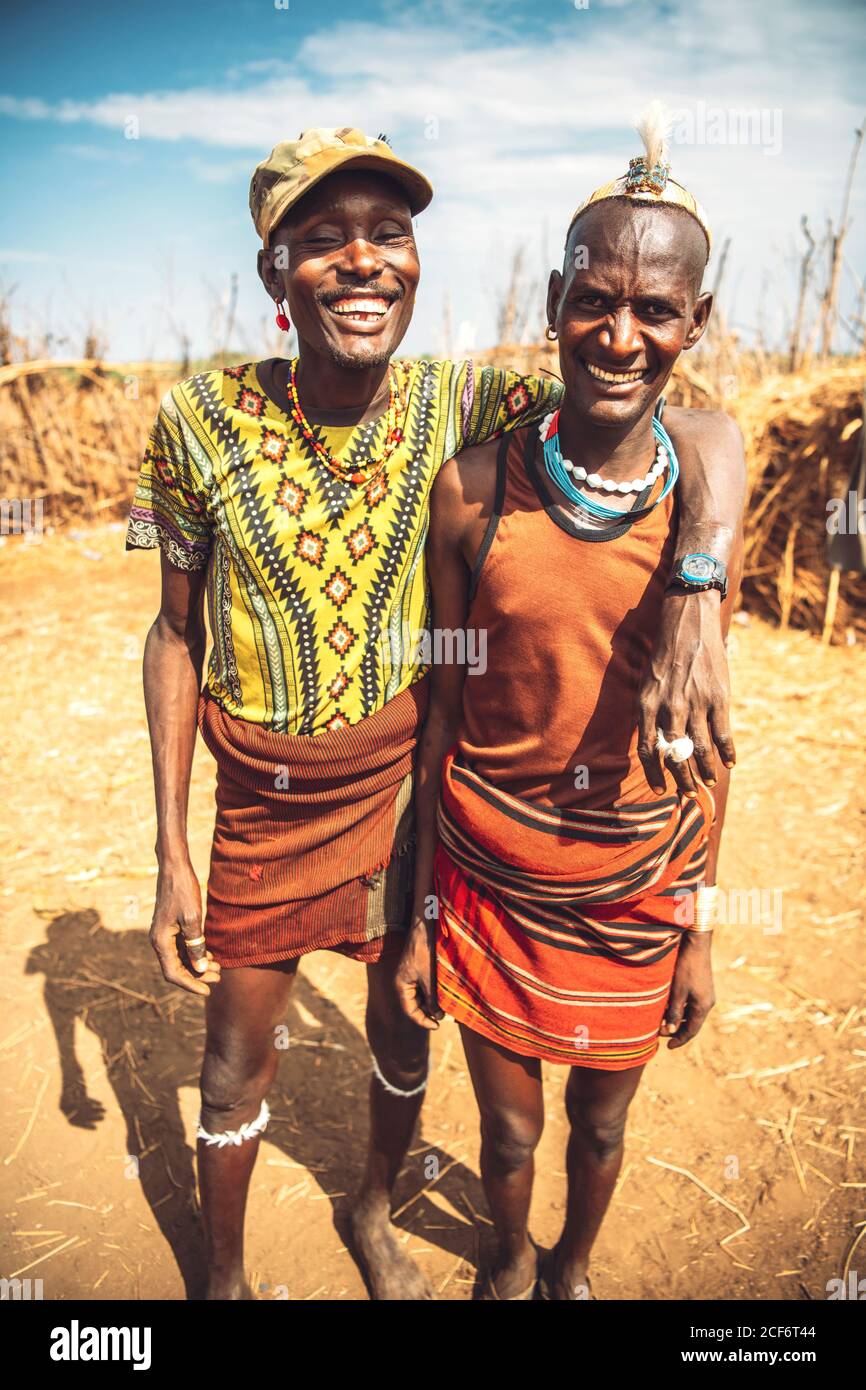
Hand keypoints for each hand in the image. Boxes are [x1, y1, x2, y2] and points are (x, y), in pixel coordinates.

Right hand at [150, 853, 220, 995]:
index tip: (207, 990)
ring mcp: (164, 934)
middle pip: (177, 968)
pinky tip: (210, 955)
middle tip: (219, 978)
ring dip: (198, 965)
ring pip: (180, 958)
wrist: (174, 867)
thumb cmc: (183, 890)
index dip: (190, 984)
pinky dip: (195, 954)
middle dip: (197, 976)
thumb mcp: (193, 918)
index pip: (173, 973)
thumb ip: (196, 944)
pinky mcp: (171, 928)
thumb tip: (200, 967)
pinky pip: (182, 948)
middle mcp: (159, 941)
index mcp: (160, 941)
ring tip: (218, 968)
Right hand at [395, 917, 442, 1029]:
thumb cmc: (424, 952)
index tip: (438, 1026)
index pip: (410, 1011)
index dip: (424, 1021)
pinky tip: (446, 995)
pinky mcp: (419, 970)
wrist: (425, 927)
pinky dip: (434, 993)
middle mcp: (404, 982)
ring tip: (449, 1007)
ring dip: (434, 1003)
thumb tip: (438, 1017)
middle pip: (416, 1005)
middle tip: (447, 1017)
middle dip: (430, 1012)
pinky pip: (425, 987)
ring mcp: (411, 976)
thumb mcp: (429, 979)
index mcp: (401, 986)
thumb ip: (432, 999)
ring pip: (422, 997)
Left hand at [638, 589, 734, 798]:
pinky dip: (727, 752)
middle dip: (683, 780)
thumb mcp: (646, 682)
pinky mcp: (719, 698)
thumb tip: (654, 743)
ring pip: (700, 750)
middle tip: (689, 794)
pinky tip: (730, 763)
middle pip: (675, 756)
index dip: (654, 774)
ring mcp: (696, 704)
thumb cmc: (664, 654)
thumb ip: (649, 712)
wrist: (688, 621)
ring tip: (709, 784)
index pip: (648, 750)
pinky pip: (723, 734)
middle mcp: (669, 708)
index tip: (661, 790)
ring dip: (706, 772)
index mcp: (647, 705)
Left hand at [660, 932, 714, 1047]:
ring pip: (690, 1013)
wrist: (696, 944)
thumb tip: (669, 1031)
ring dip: (677, 1018)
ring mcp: (705, 993)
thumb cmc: (686, 967)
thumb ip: (674, 1012)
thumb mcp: (677, 991)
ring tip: (661, 1020)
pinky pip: (691, 1003)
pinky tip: (669, 1005)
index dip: (679, 1040)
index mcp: (703, 1007)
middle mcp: (707, 1002)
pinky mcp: (701, 986)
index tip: (668, 1047)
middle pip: (691, 1023)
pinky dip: (680, 1008)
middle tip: (660, 1033)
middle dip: (676, 1029)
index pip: (691, 1030)